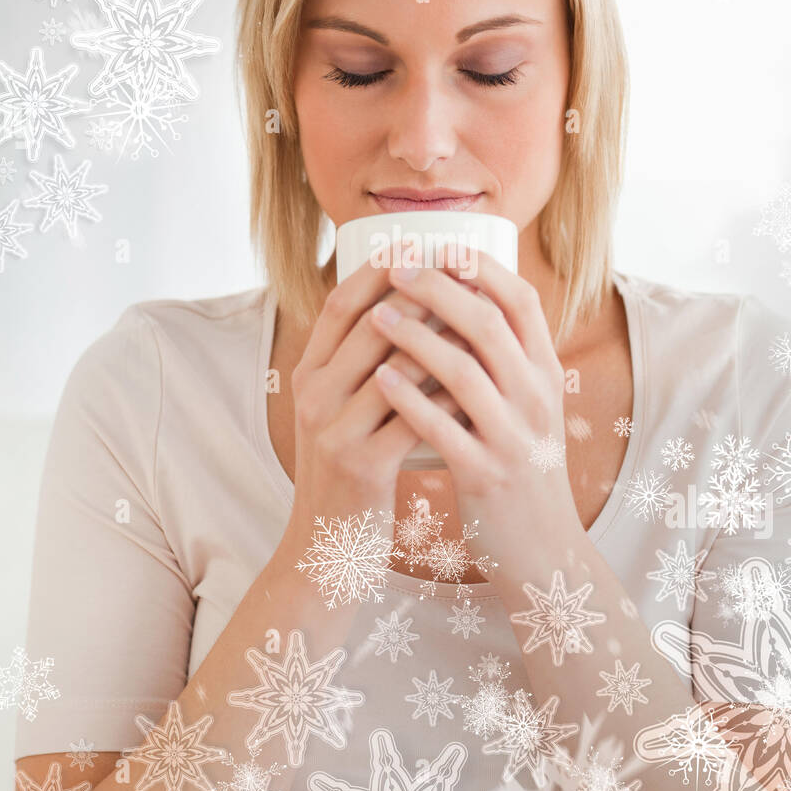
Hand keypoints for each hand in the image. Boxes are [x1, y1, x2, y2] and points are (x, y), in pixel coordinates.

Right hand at [286, 255, 468, 532]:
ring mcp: (334, 431)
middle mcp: (312, 396)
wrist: (324, 550)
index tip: (416, 241)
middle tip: (463, 269)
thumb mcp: (335, 413)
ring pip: (397, 368)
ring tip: (484, 317)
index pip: (337, 305)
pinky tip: (483, 381)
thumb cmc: (346, 472)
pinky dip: (451, 395)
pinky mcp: (363, 466)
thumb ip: (357, 367)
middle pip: (369, 326)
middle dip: (421, 294)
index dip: (376, 269)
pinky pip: (416, 418)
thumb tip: (410, 309)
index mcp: (306, 375)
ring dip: (445, 339)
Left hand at [370, 252, 580, 552]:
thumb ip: (507, 360)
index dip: (483, 268)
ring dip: (415, 337)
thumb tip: (464, 299)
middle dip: (438, 290)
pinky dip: (410, 399)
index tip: (443, 244)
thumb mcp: (530, 408)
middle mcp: (536, 398)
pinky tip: (380, 378)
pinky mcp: (487, 475)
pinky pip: (444, 428)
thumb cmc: (522, 467)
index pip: (522, 302)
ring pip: (464, 372)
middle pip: (488, 325)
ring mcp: (514, 438)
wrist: (542, 548)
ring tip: (376, 315)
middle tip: (396, 269)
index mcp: (546, 374)